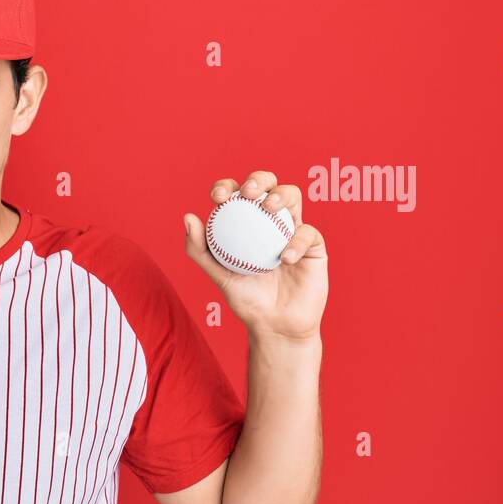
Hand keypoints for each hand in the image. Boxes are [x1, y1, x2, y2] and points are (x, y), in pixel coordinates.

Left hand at [183, 170, 327, 342]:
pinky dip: (295, 243)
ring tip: (269, 207)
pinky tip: (284, 258)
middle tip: (247, 193)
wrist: (275, 324)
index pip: (236, 195)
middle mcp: (270, 220)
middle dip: (258, 179)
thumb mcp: (218, 275)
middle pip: (268, 185)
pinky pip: (307, 233)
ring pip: (293, 196)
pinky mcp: (314, 244)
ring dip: (281, 194)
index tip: (217, 197)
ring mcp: (293, 229)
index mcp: (245, 222)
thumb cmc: (246, 299)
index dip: (226, 186)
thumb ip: (200, 249)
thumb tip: (188, 217)